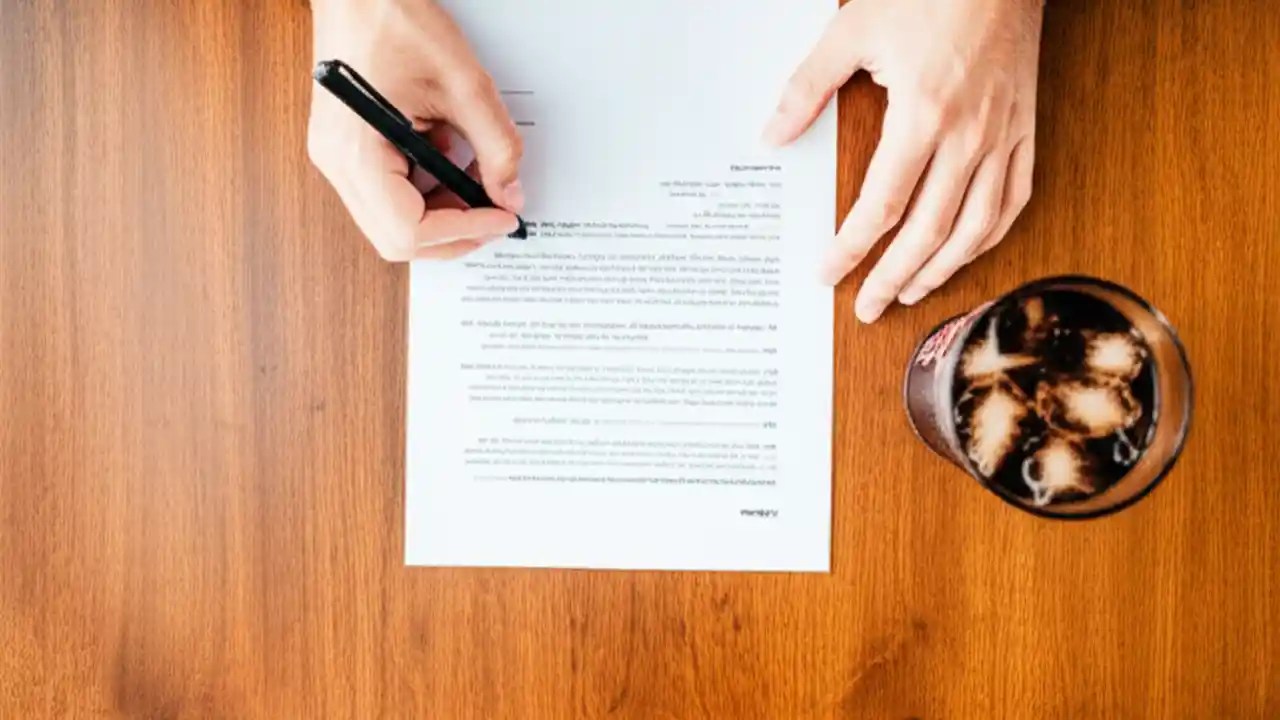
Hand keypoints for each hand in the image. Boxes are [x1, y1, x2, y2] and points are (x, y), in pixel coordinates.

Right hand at [307, 0, 523, 260]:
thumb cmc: (393, 19)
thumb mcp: (464, 85)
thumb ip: (495, 147)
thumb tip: (509, 193)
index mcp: (356, 154)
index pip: (408, 231)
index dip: (462, 231)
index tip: (501, 217)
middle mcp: (337, 164)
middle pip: (397, 238)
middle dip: (452, 231)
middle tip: (495, 213)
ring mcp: (338, 159)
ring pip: (393, 220)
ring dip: (441, 209)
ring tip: (471, 173)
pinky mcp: (348, 149)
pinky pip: (388, 192)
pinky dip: (425, 187)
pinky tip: (445, 153)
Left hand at [765, 0, 1043, 321]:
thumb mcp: (854, 31)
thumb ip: (807, 88)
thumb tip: (773, 135)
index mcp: (922, 116)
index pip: (880, 207)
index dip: (851, 249)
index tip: (829, 272)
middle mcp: (967, 136)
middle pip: (927, 232)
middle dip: (892, 277)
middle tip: (866, 306)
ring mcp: (1002, 136)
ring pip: (976, 227)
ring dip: (942, 268)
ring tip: (910, 290)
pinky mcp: (1025, 129)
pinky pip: (1014, 198)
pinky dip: (990, 235)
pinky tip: (967, 252)